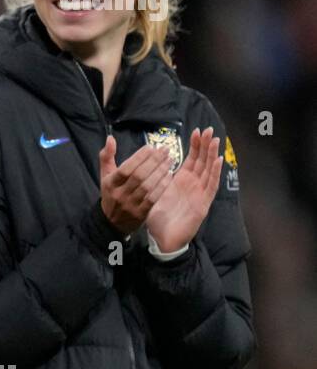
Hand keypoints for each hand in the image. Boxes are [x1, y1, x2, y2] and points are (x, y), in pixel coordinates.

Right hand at [99, 137, 173, 234]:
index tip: (151, 147)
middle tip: (165, 150)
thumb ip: (107, 156)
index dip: (139, 157)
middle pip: (138, 176)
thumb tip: (110, 138)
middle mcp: (120, 194)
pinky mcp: (141, 213)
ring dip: (160, 172)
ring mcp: (130, 204)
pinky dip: (162, 186)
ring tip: (170, 160)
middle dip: (153, 161)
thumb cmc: (111, 193)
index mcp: (110, 183)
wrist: (111, 222)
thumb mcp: (105, 175)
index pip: (125, 168)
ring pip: (148, 186)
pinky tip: (169, 176)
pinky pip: (153, 198)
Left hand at [146, 127, 222, 252]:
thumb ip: (153, 177)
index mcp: (180, 181)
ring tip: (214, 139)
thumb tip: (150, 161)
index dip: (194, 146)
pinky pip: (211, 186)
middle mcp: (192, 185)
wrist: (162, 239)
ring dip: (212, 155)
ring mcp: (199, 194)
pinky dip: (215, 173)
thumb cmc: (157, 217)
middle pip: (202, 161)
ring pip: (209, 170)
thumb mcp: (152, 191)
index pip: (191, 159)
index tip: (195, 131)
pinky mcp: (203, 204)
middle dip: (205, 145)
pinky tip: (218, 161)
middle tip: (208, 129)